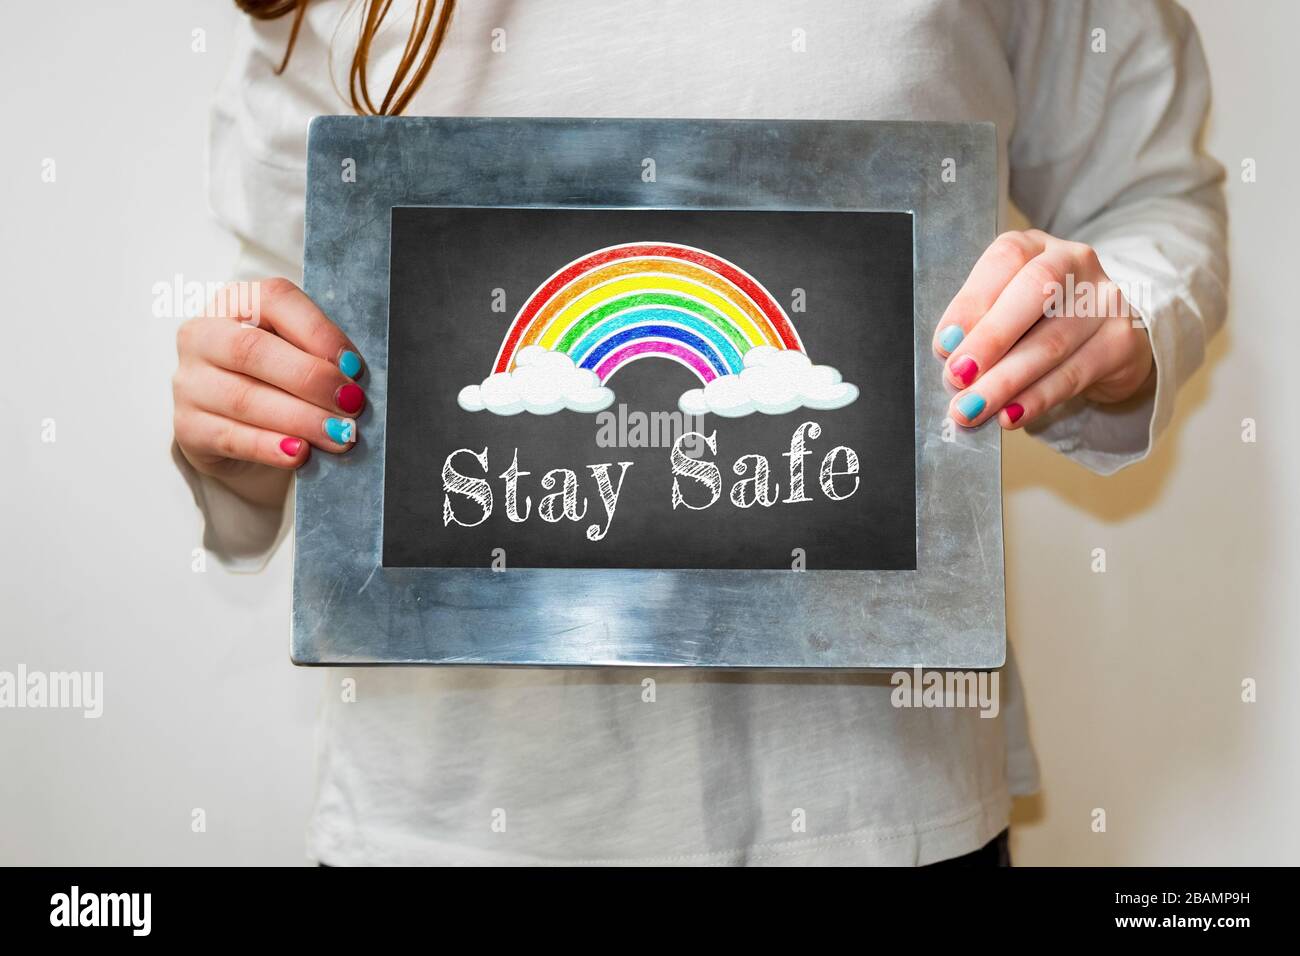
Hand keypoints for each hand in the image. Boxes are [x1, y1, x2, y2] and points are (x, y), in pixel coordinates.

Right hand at [173, 278, 365, 500]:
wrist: (239, 425)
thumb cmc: (278, 378)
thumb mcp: (298, 351)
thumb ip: (321, 353)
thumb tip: (353, 377)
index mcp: (236, 302)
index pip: (276, 300)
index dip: (319, 332)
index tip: (355, 366)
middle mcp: (203, 335)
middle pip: (253, 350)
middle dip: (310, 379)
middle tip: (351, 403)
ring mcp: (190, 381)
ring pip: (244, 398)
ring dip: (300, 419)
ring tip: (340, 435)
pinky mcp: (188, 426)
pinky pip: (230, 437)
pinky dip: (269, 447)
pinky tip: (299, 454)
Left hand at [933, 229, 1153, 428]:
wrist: (1105, 341)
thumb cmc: (1039, 322)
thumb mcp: (1007, 308)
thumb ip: (979, 323)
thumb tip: (950, 355)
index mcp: (1036, 247)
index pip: (1006, 259)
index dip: (972, 301)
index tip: (944, 344)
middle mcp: (1075, 262)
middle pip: (1034, 292)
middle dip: (990, 339)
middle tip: (957, 376)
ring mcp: (1104, 300)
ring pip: (1051, 343)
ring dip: (1004, 381)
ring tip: (971, 408)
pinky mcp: (1120, 342)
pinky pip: (1072, 375)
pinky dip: (1035, 399)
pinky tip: (1009, 416)